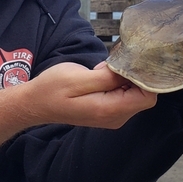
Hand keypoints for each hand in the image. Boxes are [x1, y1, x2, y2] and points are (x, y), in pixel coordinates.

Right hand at [22, 60, 156, 128]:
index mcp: (109, 110)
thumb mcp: (78, 77)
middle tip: (108, 66)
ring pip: (134, 95)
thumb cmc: (53, 88)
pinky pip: (124, 96)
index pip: (147, 97)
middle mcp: (116, 118)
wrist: (35, 104)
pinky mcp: (108, 112)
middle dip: (132, 76)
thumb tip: (132, 71)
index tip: (129, 62)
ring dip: (122, 79)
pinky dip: (117, 84)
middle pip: (143, 96)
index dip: (144, 78)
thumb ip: (108, 77)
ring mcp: (113, 117)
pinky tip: (99, 77)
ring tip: (99, 71)